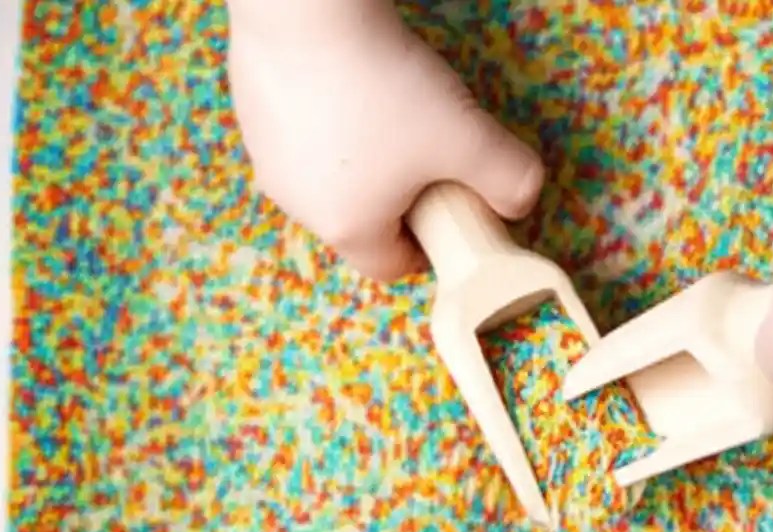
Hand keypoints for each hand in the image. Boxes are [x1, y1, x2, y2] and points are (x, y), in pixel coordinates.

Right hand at [225, 0, 543, 280]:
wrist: (305, 12)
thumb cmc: (383, 85)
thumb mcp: (468, 138)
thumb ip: (509, 178)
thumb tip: (522, 199)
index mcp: (346, 227)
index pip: (391, 265)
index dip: (428, 241)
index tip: (448, 206)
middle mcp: (297, 204)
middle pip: (358, 218)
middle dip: (397, 193)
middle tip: (427, 146)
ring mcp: (267, 158)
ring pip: (326, 174)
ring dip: (360, 153)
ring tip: (387, 102)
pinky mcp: (250, 112)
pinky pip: (299, 131)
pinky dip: (326, 116)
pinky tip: (349, 77)